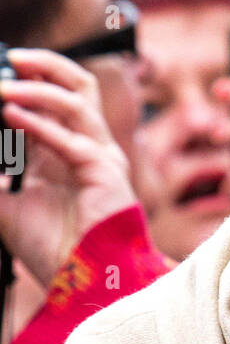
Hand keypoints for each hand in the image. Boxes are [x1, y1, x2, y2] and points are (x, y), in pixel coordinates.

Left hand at [0, 49, 136, 286]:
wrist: (82, 285)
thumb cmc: (51, 249)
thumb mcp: (4, 204)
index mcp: (66, 150)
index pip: (54, 97)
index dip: (29, 79)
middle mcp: (87, 147)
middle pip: (80, 86)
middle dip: (47, 66)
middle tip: (14, 58)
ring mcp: (101, 157)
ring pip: (78, 103)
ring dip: (37, 90)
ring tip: (2, 87)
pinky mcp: (106, 174)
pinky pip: (73, 140)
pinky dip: (40, 125)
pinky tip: (11, 117)